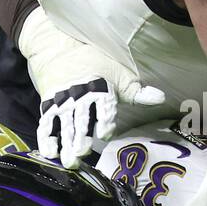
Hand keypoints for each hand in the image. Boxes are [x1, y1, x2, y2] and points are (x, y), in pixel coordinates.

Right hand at [18, 8, 164, 165]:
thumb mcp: (118, 73)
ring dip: (66, 144)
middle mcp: (79, 95)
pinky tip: (50, 153)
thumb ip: (137, 91)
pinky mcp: (48, 105)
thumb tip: (160, 98)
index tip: (105, 133)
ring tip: (68, 161)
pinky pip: (46, 123)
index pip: (103, 105)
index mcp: (100, 86)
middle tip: (81, 152)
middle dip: (81, 136)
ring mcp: (62, 101)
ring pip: (64, 125)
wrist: (57, 45)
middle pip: (81, 119)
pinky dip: (46, 138)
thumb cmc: (94, 61)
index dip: (104, 119)